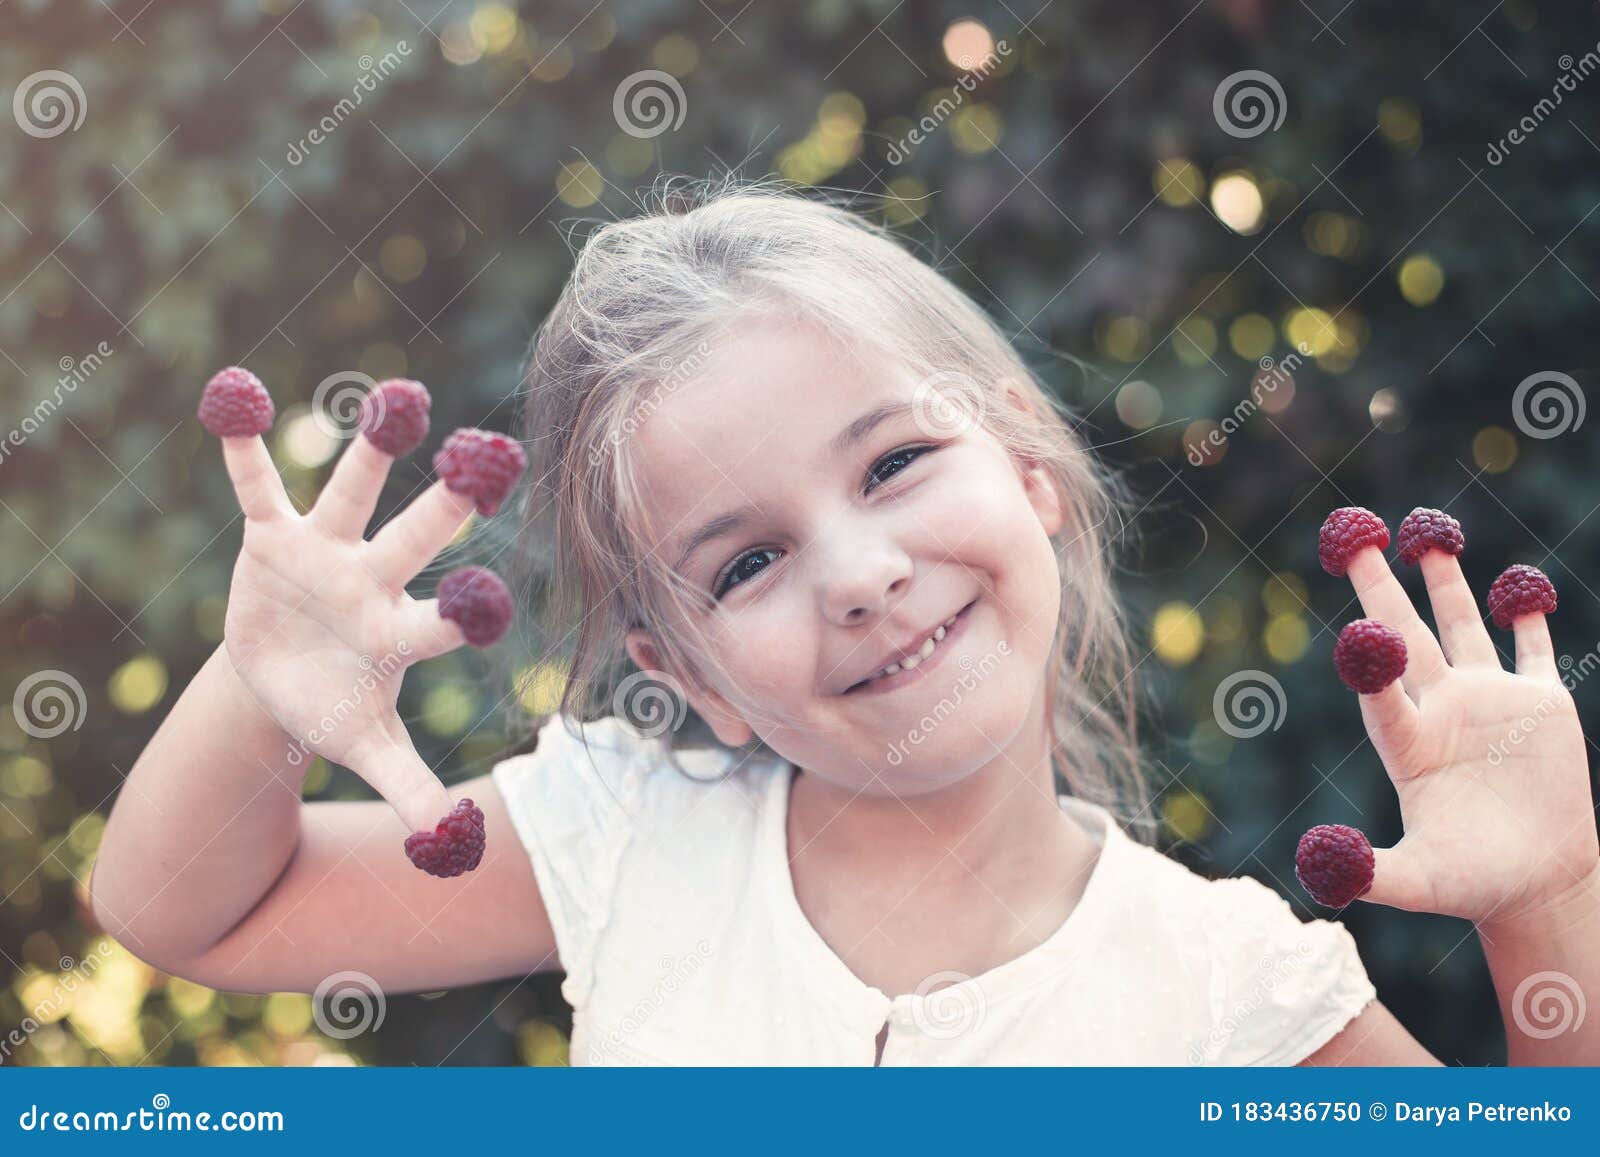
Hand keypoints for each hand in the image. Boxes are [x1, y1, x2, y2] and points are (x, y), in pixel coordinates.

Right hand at [211, 379, 501, 836]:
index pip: (439, 620)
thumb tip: (456, 849)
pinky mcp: (274, 537)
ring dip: (372, 447)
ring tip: (402, 394)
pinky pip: (257, 487)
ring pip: (354, 492)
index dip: (461, 613)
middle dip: (448, 503)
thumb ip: (413, 790)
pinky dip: (244, 446)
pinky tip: (236, 394)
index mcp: (398, 635)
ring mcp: (326, 553)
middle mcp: (373, 581)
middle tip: (487, 454)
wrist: (283, 680)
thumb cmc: (337, 709)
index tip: (492, 599)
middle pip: (416, 538)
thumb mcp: (369, 751)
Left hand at [1331, 513, 1598, 930]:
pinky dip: (1526, 611)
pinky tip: (1515, 579)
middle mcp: (1441, 711)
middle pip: (1404, 635)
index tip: (1360, 630)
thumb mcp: (1418, 882)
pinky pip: (1532, 645)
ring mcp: (1488, 702)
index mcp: (1409, 746)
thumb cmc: (1472, 885)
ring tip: (1423, 532)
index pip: (1384, 694)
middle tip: (1353, 535)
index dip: (1373, 665)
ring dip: (1443, 581)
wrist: (1535, 883)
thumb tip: (1319, 866)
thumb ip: (1369, 873)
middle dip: (1380, 587)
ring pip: (1460, 626)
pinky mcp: (1538, 703)